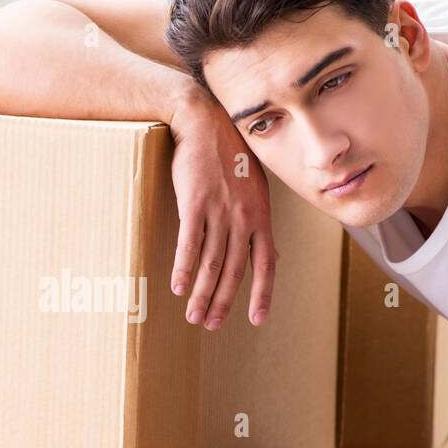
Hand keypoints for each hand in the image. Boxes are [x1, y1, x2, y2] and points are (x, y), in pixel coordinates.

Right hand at [167, 92, 277, 329]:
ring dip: (202, 293)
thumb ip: (259, 221)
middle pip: (234, 270)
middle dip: (223, 302)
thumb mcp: (256, 188)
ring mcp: (219, 211)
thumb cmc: (230, 154)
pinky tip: (177, 286)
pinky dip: (184, 268)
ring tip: (193, 314)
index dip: (262, 293)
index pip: (266, 264)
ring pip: (212, 263)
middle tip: (210, 324)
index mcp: (261, 216)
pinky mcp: (194, 203)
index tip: (256, 319)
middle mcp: (244, 217)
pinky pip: (189, 244)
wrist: (206, 123)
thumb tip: (270, 252)